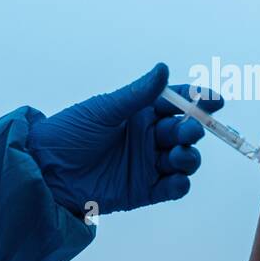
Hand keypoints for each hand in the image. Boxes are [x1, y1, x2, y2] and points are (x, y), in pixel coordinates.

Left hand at [28, 63, 222, 214]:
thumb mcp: (104, 110)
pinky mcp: (143, 190)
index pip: (177, 104)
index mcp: (139, 113)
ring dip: (189, 157)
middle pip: (184, 132)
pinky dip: (179, 184)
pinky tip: (177, 178)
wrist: (45, 171)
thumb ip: (137, 94)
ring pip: (183, 160)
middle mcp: (147, 137)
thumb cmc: (68, 133)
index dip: (198, 101)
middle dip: (193, 130)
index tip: (215, 101)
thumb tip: (164, 69)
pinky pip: (171, 188)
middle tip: (189, 131)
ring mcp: (147, 164)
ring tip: (180, 155)